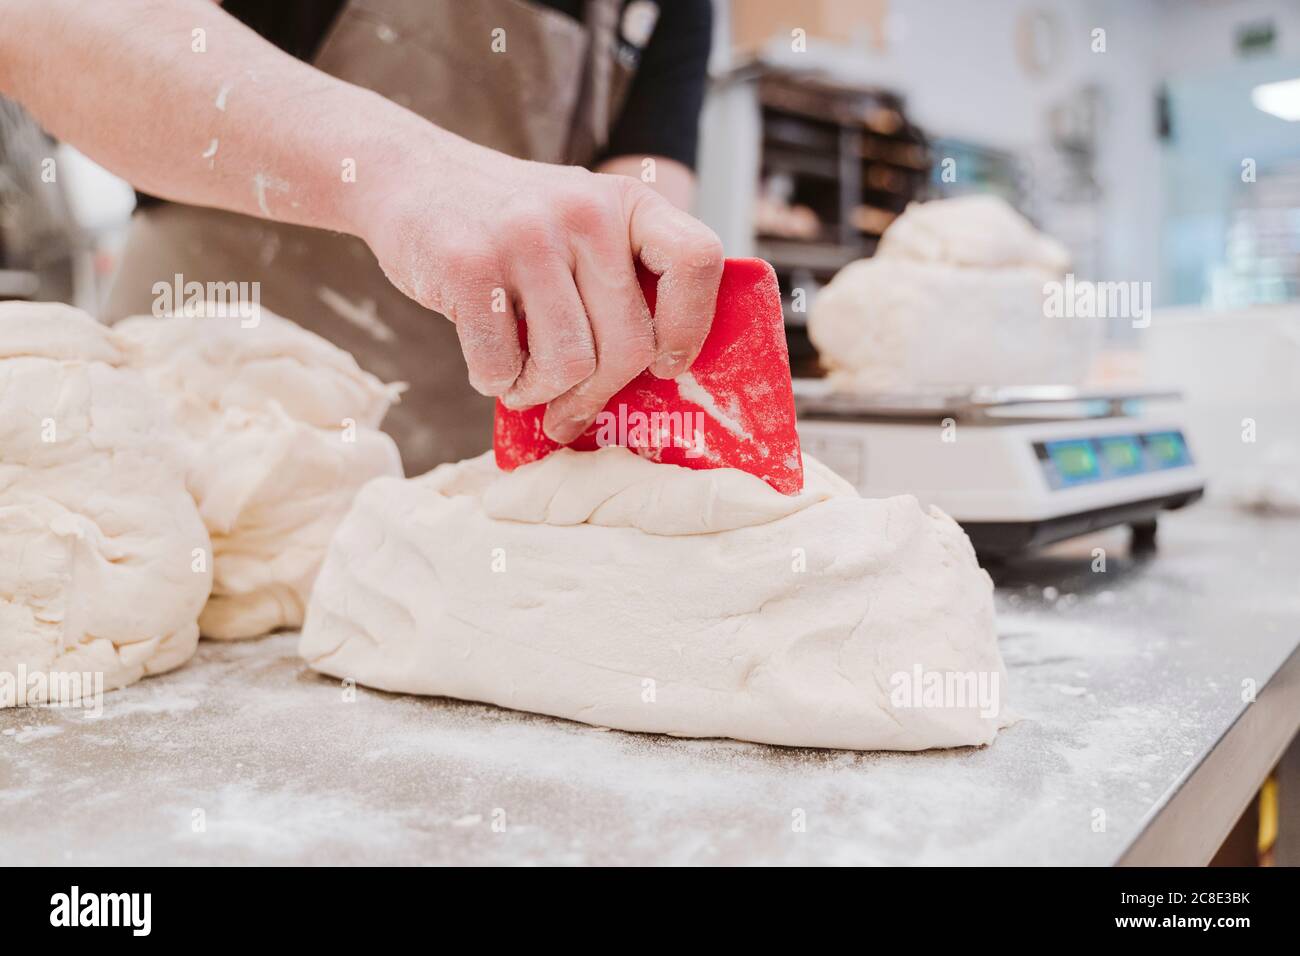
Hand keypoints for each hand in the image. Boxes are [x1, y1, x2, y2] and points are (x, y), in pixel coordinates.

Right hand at [361, 139, 723, 443]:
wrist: (409, 173)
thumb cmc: (510, 225)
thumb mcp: (581, 226)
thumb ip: (620, 284)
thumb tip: (649, 389)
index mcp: (627, 203)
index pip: (697, 261)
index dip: (689, 327)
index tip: (665, 364)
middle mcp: (585, 211)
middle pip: (628, 346)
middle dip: (597, 394)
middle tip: (569, 406)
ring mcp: (526, 235)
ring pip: (570, 365)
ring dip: (543, 392)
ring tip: (522, 377)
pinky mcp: (468, 264)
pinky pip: (503, 368)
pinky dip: (496, 383)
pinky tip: (488, 361)